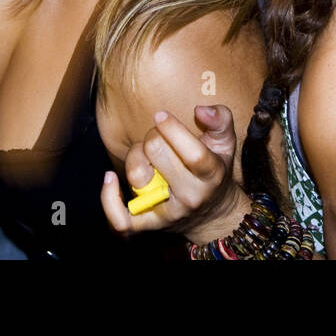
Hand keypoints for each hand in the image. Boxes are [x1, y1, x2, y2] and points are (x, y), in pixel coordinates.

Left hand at [100, 105, 250, 243]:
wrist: (212, 214)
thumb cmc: (215, 170)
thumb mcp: (226, 143)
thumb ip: (220, 119)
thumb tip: (200, 110)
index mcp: (212, 175)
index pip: (193, 155)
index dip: (173, 130)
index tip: (161, 115)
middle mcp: (191, 196)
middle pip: (158, 154)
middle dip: (153, 137)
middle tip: (158, 137)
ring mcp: (168, 213)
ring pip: (136, 177)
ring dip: (134, 156)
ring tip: (145, 155)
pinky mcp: (148, 225)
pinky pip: (120, 219)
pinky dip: (109, 198)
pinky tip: (110, 177)